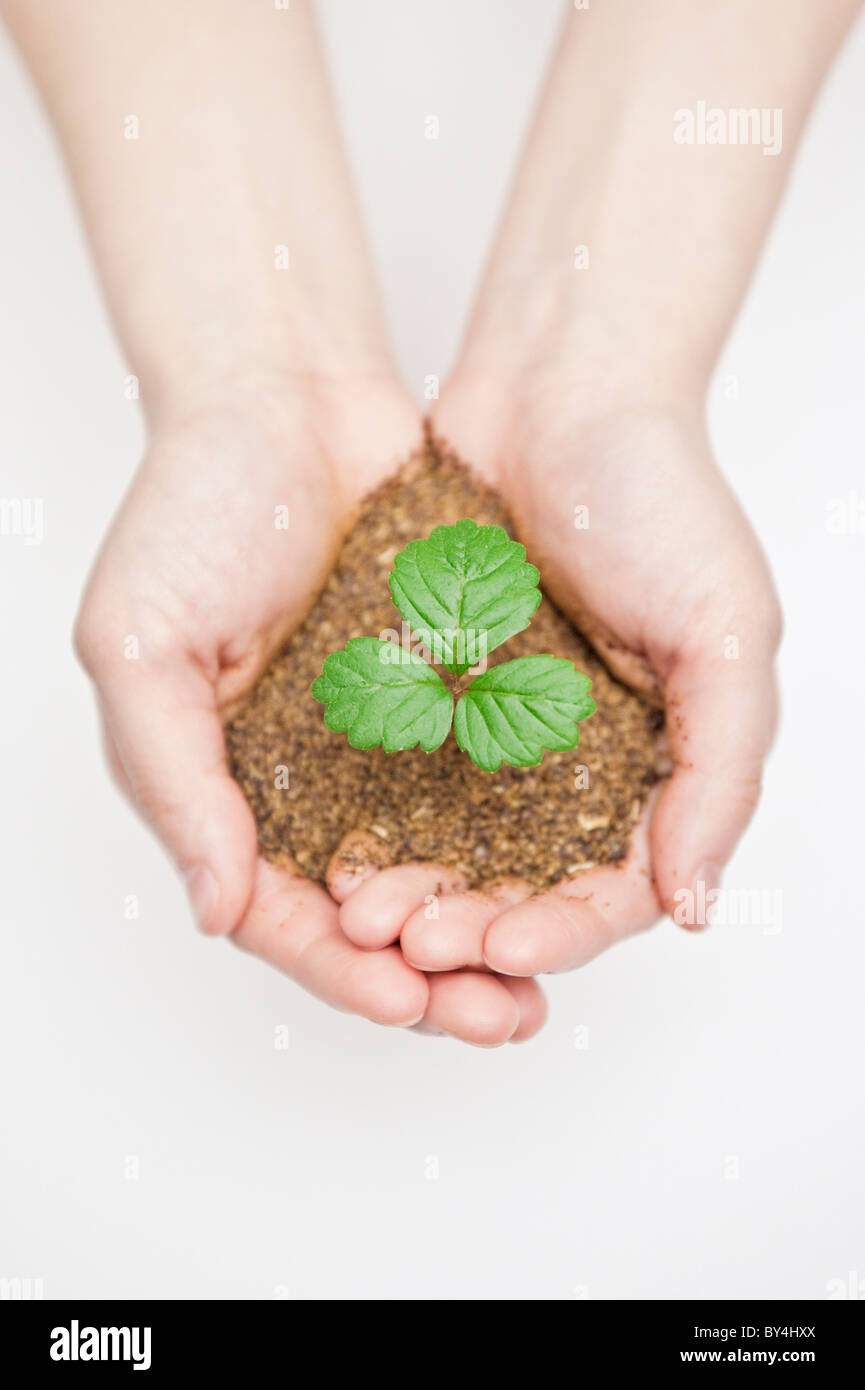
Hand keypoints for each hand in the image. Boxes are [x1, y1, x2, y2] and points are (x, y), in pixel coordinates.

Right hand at [75, 375, 546, 1043]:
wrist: (288, 393)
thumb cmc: (191, 509)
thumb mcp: (139, 645)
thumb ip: (174, 781)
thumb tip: (216, 911)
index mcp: (225, 787)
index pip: (281, 913)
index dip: (342, 968)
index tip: (408, 996)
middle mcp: (306, 779)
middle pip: (374, 912)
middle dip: (435, 974)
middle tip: (501, 1019)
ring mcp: (380, 740)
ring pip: (440, 864)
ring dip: (486, 925)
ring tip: (542, 973)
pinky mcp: (445, 693)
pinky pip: (486, 783)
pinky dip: (517, 837)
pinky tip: (562, 872)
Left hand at [404, 368, 779, 972]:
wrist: (556, 388)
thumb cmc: (661, 497)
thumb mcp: (725, 633)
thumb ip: (721, 771)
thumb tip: (696, 906)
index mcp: (653, 764)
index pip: (612, 889)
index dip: (563, 932)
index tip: (507, 946)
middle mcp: (572, 761)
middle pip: (522, 886)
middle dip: (473, 929)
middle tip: (416, 944)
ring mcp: (496, 729)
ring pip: (450, 847)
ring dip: (415, 892)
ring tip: (364, 911)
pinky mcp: (429, 690)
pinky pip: (396, 778)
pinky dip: (372, 821)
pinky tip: (335, 847)